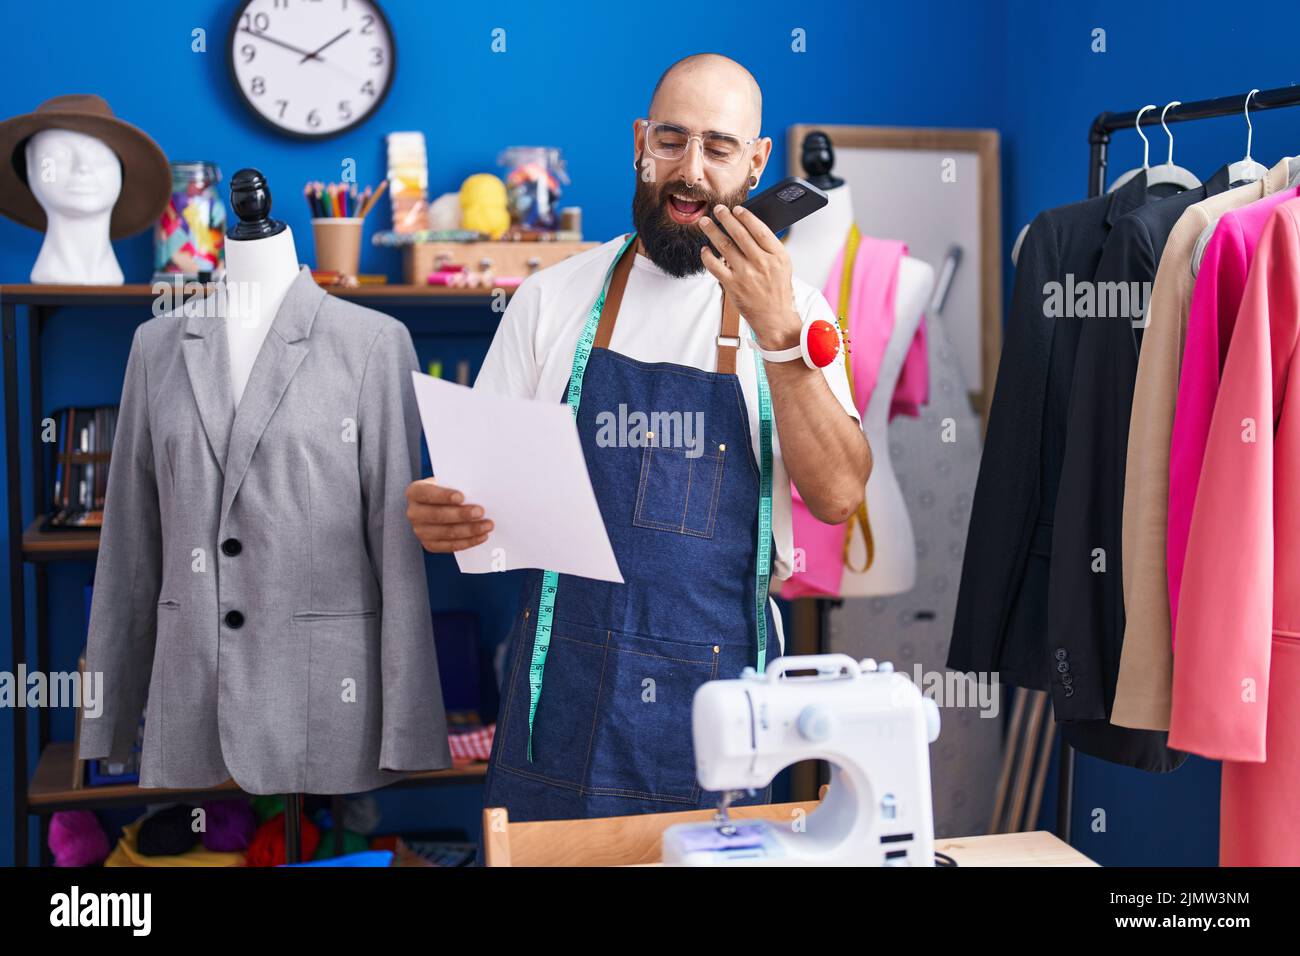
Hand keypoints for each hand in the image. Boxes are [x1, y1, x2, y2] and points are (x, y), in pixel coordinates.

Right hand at [405, 477, 493, 552]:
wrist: (437, 505)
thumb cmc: (446, 490)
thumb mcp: (447, 482)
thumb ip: (456, 485)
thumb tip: (477, 493)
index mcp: (415, 492)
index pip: (428, 494)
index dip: (444, 496)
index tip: (462, 497)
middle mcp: (414, 513)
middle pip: (438, 515)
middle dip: (461, 514)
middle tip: (481, 512)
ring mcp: (420, 531)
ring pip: (447, 533)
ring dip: (470, 530)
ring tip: (487, 525)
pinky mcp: (430, 544)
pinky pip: (451, 546)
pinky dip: (468, 541)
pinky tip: (482, 536)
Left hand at [698, 204, 801, 350]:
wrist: (775, 318)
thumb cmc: (778, 290)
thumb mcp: (782, 266)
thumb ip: (769, 248)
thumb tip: (748, 227)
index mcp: (777, 255)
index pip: (759, 229)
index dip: (746, 217)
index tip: (737, 209)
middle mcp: (762, 263)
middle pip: (740, 234)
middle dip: (726, 218)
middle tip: (717, 209)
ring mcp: (746, 275)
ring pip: (725, 246)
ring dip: (712, 231)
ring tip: (704, 222)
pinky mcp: (733, 286)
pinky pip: (715, 266)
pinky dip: (707, 256)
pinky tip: (704, 249)